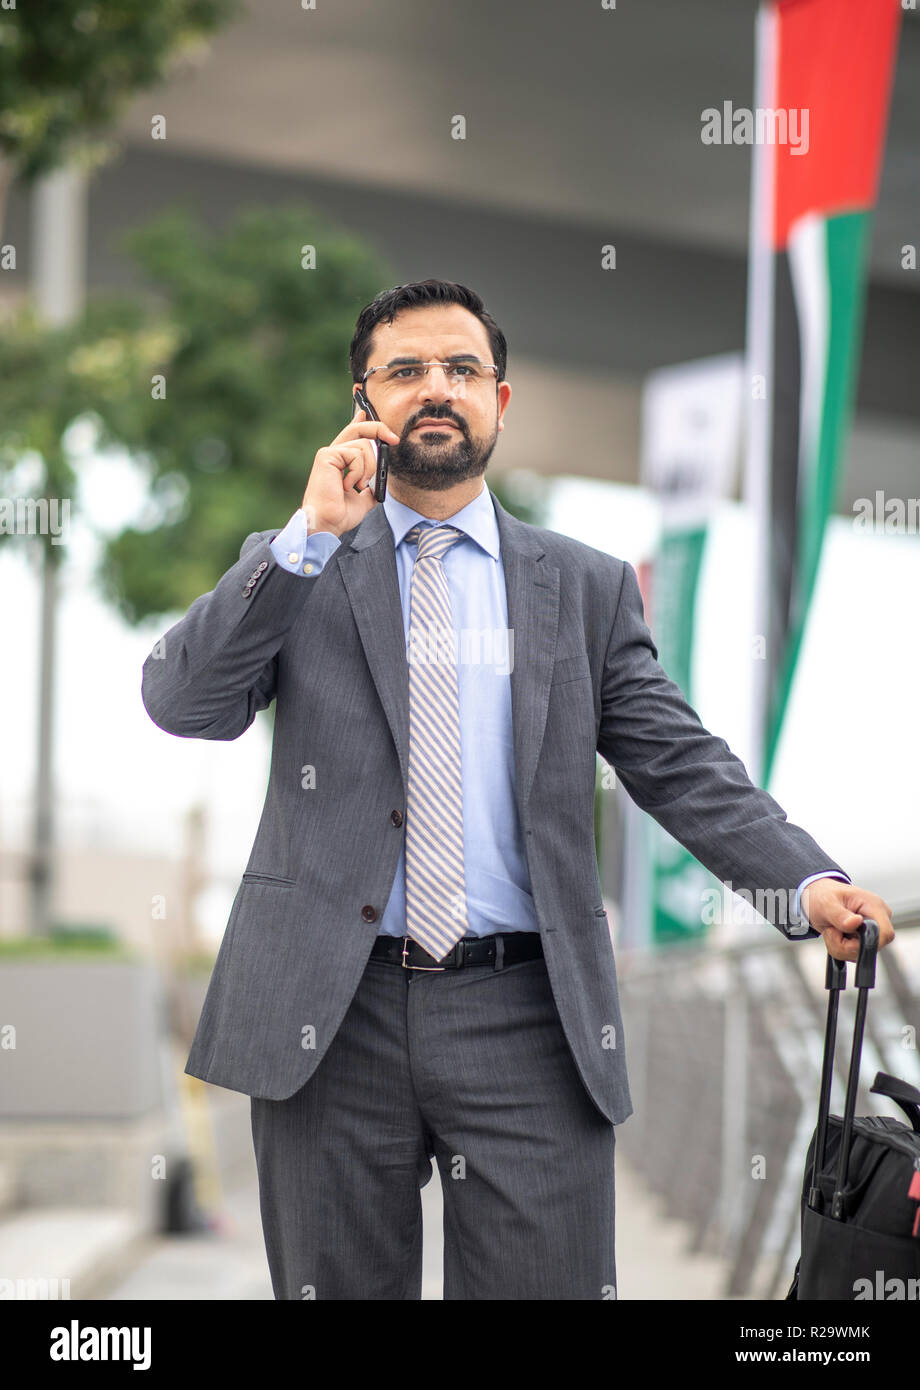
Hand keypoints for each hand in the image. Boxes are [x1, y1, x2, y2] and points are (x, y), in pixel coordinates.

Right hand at [302, 408, 399, 536]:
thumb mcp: (363, 499)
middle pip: (359, 428)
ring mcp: (328, 453)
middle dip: (379, 428)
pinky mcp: (327, 456)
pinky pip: (356, 454)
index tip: (365, 411)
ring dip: (369, 468)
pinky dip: (359, 472)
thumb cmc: (340, 514)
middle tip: (394, 439)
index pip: (351, 434)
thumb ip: (370, 487)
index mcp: (339, 461)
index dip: (360, 420)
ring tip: (358, 485)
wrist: (328, 523)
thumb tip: (380, 483)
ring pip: (364, 446)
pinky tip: (348, 485)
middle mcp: (332, 454)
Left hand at [801, 878, 894, 961]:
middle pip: (871, 948)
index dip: (867, 942)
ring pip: (859, 954)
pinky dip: (839, 949)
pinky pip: (853, 955)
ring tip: (832, 929)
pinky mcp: (864, 941)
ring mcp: (872, 932)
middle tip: (831, 929)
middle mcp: (878, 920)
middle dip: (845, 944)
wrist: (817, 899)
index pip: (885, 934)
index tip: (844, 936)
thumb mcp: (826, 903)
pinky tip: (835, 935)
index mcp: (874, 906)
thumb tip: (856, 922)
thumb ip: (840, 915)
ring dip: (839, 946)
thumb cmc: (824, 896)